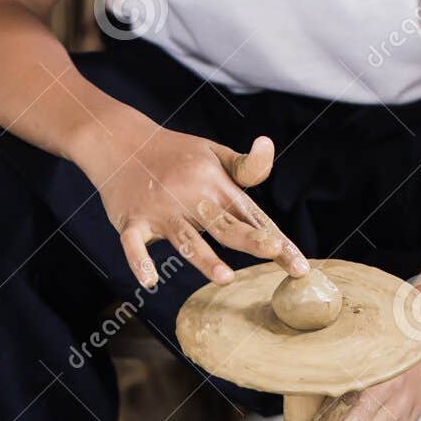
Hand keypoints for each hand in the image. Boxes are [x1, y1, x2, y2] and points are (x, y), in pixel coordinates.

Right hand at [81, 124, 308, 287]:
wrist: (119, 140)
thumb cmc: (176, 154)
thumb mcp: (212, 152)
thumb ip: (245, 166)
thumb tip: (268, 147)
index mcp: (215, 184)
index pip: (253, 217)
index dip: (277, 241)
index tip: (300, 268)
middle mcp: (191, 197)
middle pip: (225, 225)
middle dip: (250, 240)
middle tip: (273, 253)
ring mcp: (161, 210)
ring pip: (186, 238)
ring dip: (204, 258)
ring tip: (226, 278)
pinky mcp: (132, 220)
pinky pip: (134, 243)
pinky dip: (139, 260)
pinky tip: (149, 280)